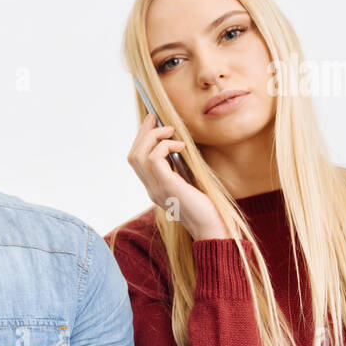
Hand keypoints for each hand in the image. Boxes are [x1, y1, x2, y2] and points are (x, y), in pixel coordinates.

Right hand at [127, 114, 230, 239]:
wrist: (212, 227)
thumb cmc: (206, 206)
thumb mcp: (190, 182)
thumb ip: (181, 168)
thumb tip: (179, 144)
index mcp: (154, 188)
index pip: (136, 161)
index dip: (141, 140)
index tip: (152, 123)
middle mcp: (150, 189)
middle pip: (133, 156)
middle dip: (143, 133)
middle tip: (154, 117)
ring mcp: (156, 189)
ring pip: (138, 155)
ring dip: (153, 136)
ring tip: (170, 130)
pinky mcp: (167, 186)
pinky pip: (154, 159)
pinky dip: (165, 146)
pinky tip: (180, 145)